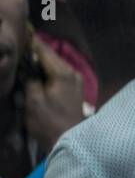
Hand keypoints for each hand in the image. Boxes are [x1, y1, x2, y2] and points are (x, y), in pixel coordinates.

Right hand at [23, 34, 84, 154]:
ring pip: (52, 67)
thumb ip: (29, 80)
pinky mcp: (72, 91)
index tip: (18, 36)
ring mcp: (74, 82)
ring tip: (23, 66)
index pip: (44, 50)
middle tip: (17, 53)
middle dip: (32, 55)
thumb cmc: (49, 121)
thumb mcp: (32, 100)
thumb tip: (27, 69)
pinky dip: (44, 75)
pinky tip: (33, 79)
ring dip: (38, 66)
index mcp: (63, 72)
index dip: (30, 43)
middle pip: (49, 57)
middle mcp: (72, 73)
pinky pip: (56, 76)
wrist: (69, 141)